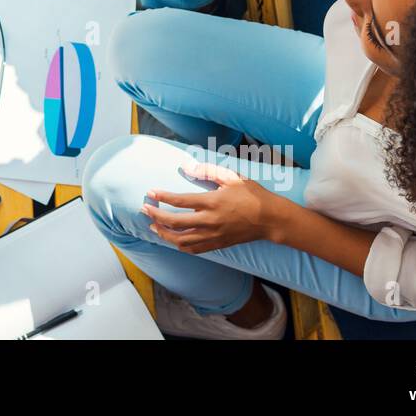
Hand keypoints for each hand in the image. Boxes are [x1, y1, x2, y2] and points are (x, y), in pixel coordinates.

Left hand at [140, 161, 281, 253]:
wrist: (271, 219)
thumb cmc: (252, 195)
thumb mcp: (232, 176)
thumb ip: (208, 170)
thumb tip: (187, 167)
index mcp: (212, 202)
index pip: (179, 201)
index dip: (162, 197)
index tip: (150, 193)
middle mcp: (210, 221)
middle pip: (175, 222)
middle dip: (156, 216)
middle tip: (144, 209)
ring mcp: (213, 235)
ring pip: (181, 240)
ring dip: (164, 234)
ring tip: (153, 226)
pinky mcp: (218, 244)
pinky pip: (194, 249)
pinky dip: (180, 246)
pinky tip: (173, 240)